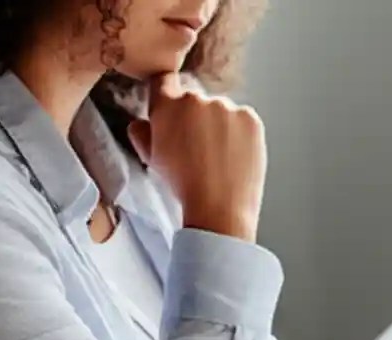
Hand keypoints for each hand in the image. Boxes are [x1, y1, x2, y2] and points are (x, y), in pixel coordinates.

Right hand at [128, 73, 267, 242]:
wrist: (219, 207)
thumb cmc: (184, 186)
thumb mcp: (151, 159)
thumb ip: (142, 133)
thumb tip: (141, 123)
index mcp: (167, 105)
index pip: (163, 81)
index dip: (168, 94)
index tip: (174, 108)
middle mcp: (196, 99)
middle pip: (195, 99)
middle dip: (196, 117)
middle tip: (199, 146)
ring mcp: (226, 107)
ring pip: (221, 110)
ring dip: (220, 124)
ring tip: (219, 155)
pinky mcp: (250, 118)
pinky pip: (243, 119)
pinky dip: (241, 133)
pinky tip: (235, 154)